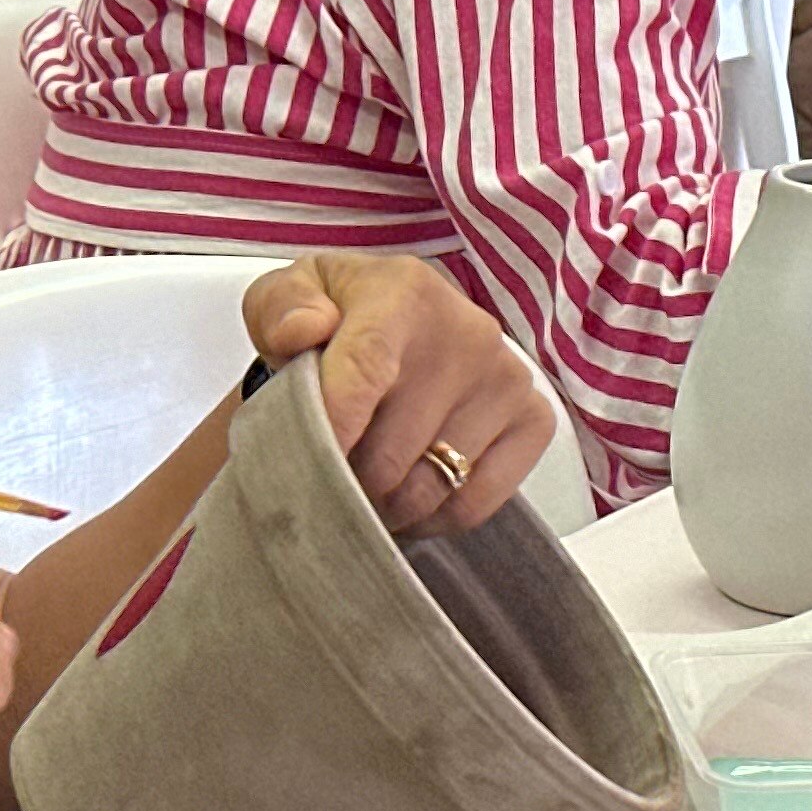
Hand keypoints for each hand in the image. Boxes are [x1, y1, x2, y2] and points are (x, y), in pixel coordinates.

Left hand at [240, 252, 558, 534]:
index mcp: (404, 291)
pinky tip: (405, 496)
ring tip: (360, 483)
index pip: (364, 372)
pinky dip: (429, 519)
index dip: (330, 432)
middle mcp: (469, 330)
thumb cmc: (333, 324)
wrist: (392, 335)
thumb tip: (303, 330)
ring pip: (427, 487)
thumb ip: (277, 310)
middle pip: (390, 452)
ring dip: (382, 504)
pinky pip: (471, 504)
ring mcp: (508, 378)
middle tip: (324, 476)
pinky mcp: (534, 421)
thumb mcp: (282, 303)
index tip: (301, 470)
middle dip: (345, 481)